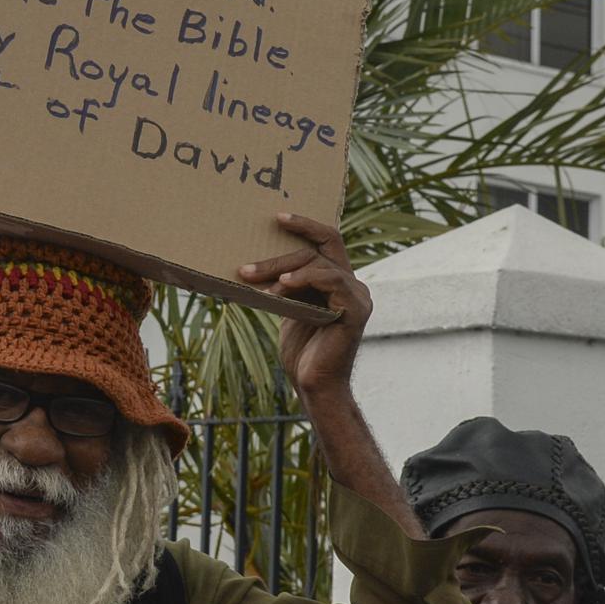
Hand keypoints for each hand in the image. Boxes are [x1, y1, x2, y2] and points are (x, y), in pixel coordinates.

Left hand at [239, 212, 370, 404]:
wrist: (315, 386)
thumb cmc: (301, 351)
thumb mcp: (290, 309)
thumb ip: (287, 286)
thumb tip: (255, 264)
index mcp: (339, 280)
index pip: (328, 240)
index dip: (306, 225)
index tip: (278, 217)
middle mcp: (353, 284)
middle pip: (320, 248)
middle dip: (279, 253)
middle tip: (246, 266)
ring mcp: (358, 295)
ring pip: (319, 263)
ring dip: (281, 269)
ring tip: (252, 278)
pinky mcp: (356, 310)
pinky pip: (331, 281)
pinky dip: (304, 280)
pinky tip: (281, 287)